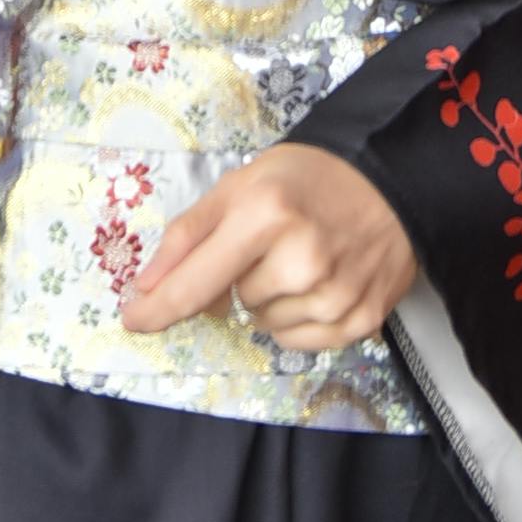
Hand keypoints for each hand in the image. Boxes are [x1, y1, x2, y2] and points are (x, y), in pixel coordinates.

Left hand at [119, 144, 416, 352]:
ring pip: (266, 325)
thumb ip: (189, 234)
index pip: (196, 282)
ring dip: (271, 299)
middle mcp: (302, 260)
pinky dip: (297, 320)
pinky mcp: (360, 320)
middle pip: (235, 301)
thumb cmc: (307, 179)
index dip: (159, 307)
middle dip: (242, 276)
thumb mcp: (240, 185)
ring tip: (300, 259)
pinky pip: (298, 342)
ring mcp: (335, 295)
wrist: (389, 181)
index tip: (133, 320)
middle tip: (272, 243)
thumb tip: (146, 285)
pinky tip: (317, 284)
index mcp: (265, 216)